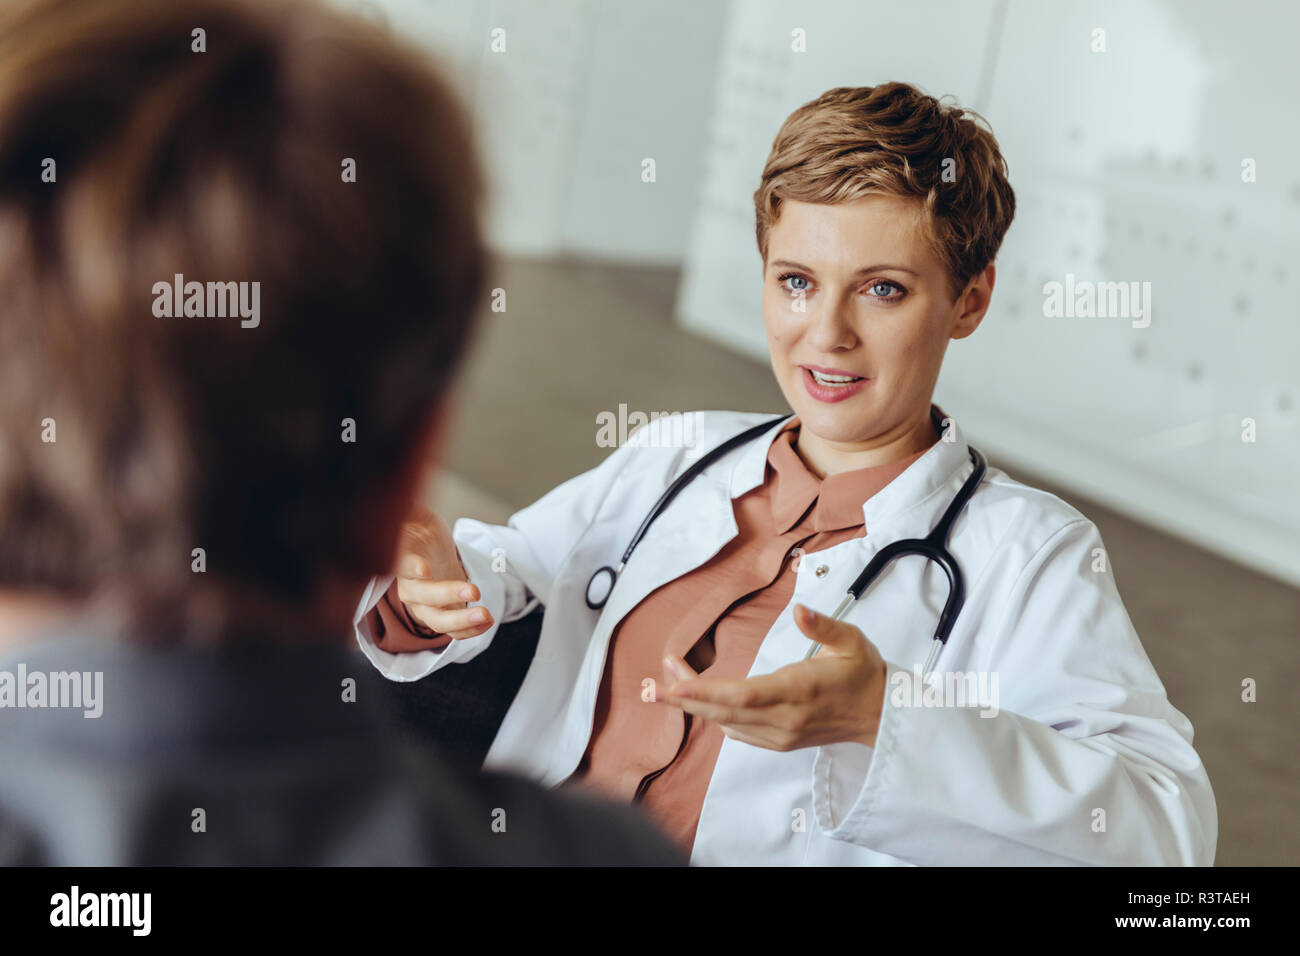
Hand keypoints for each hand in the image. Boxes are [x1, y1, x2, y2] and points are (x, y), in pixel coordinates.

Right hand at [393, 503, 493, 639]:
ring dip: (461, 621)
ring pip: (437, 620)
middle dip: (448, 595)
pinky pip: (453, 630)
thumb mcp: (420, 516)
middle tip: (473, 590)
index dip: (410, 567)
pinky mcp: (440, 616)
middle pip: (423, 597)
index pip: (400, 564)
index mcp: (401, 559)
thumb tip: (405, 503)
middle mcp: (409, 587)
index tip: (423, 568)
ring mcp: (424, 606)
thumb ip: (413, 512)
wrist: (430, 554)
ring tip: (485, 614)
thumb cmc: (422, 533)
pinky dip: (470, 630)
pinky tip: (488, 621)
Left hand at [660, 603, 886, 749]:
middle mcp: (784, 718)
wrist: (881, 716)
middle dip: (683, 698)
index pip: (744, 694)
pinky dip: (713, 715)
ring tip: (663, 684)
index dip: (706, 690)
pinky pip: (737, 732)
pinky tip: (698, 699)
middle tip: (648, 686)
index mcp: (799, 690)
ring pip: (726, 722)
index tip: (674, 681)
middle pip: (724, 711)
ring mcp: (780, 734)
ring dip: (694, 704)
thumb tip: (800, 611)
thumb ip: (824, 626)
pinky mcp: (778, 742)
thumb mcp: (852, 642)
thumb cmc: (865, 674)